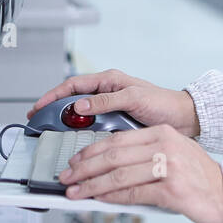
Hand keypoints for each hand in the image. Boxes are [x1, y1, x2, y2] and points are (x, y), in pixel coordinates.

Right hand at [28, 69, 199, 136]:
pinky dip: (82, 133)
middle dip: (55, 109)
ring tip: (54, 133)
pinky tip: (76, 141)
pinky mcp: (115, 122)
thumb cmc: (163, 103)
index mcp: (109, 81)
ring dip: (68, 122)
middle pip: (73, 100)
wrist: (183, 119)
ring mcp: (110, 108)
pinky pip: (93, 126)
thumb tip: (79, 105)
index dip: (54, 95)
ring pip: (81, 114)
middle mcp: (107, 92)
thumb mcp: (133, 98)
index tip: (39, 106)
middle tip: (39, 121)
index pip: (74, 85)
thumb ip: (106, 101)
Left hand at [59, 124, 222, 222]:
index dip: (91, 151)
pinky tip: (98, 200)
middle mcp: (164, 145)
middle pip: (112, 155)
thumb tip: (105, 170)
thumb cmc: (199, 178)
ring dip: (91, 185)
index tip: (74, 161)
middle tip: (66, 177)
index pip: (116, 140)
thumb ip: (142, 158)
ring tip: (75, 192)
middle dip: (84, 168)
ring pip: (118, 174)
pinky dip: (111, 197)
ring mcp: (168, 166)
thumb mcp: (172, 156)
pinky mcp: (171, 189)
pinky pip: (132, 193)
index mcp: (161, 133)